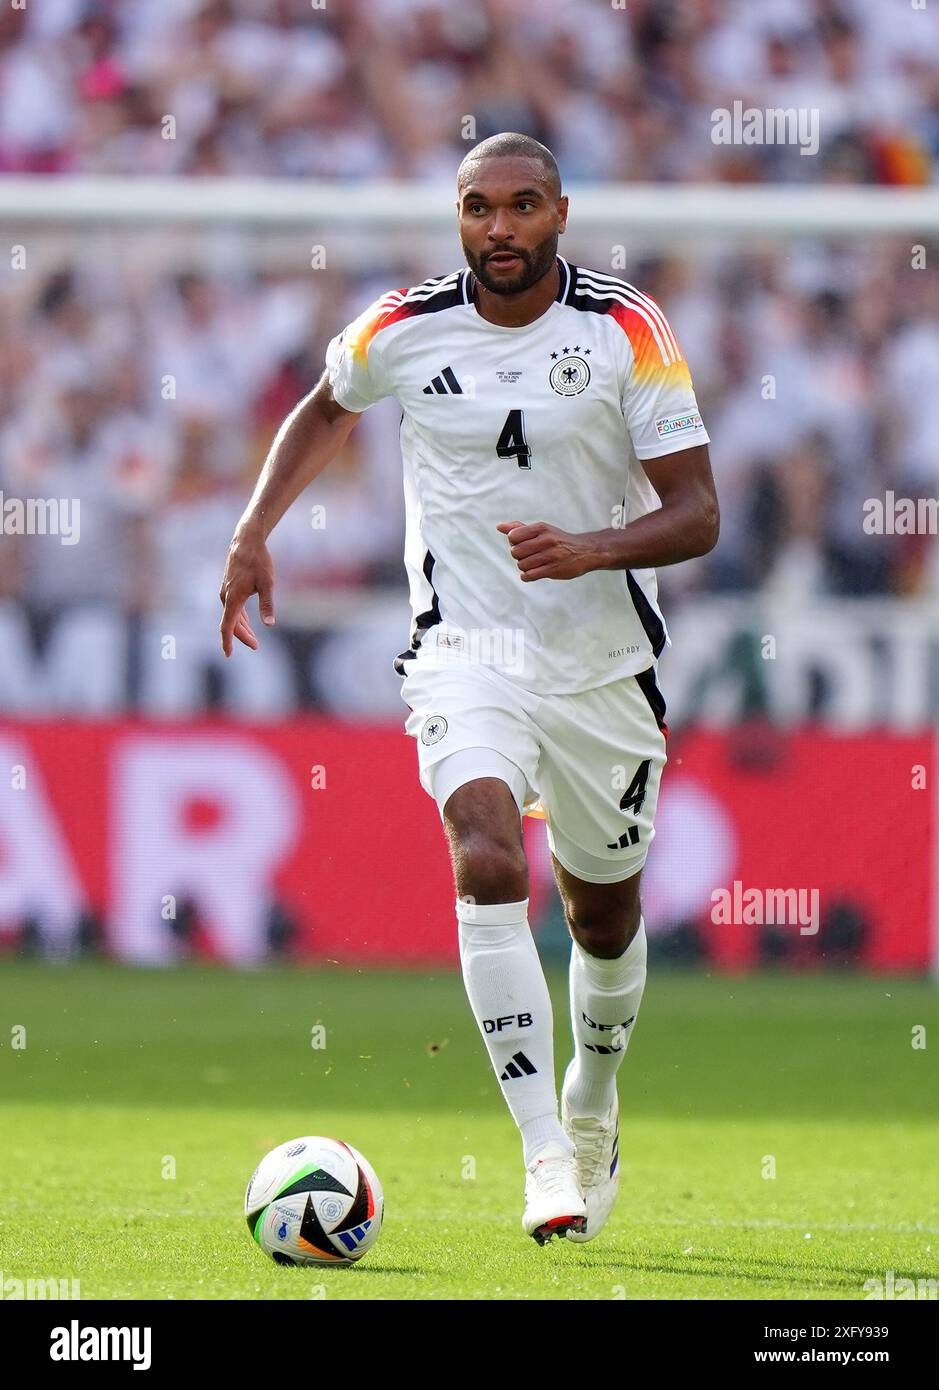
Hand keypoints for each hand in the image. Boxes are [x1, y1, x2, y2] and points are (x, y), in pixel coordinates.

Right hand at [219, 527, 274, 655]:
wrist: (246, 541)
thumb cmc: (259, 561)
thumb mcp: (267, 583)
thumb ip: (267, 605)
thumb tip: (270, 624)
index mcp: (233, 598)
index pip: (227, 626)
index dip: (227, 642)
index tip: (228, 655)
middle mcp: (226, 596)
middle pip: (231, 623)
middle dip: (242, 637)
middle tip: (256, 646)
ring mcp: (225, 591)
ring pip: (231, 616)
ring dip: (241, 628)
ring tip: (254, 639)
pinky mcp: (228, 587)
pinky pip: (232, 607)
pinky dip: (238, 618)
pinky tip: (246, 622)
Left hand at [496, 520, 598, 580]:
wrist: (585, 551)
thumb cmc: (558, 540)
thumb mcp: (541, 530)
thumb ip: (519, 528)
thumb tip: (498, 526)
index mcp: (541, 528)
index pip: (513, 536)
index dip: (514, 542)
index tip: (523, 544)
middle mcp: (546, 540)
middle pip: (515, 552)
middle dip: (519, 556)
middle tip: (529, 555)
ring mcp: (551, 555)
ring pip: (521, 564)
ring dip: (524, 567)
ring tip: (534, 564)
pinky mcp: (553, 569)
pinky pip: (529, 575)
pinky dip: (527, 576)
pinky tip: (533, 572)